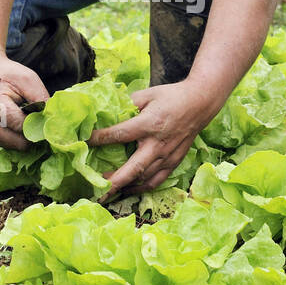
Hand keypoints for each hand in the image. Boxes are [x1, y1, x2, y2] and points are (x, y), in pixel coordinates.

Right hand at [0, 52, 49, 149]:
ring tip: (25, 115)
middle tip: (38, 116)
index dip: (40, 124)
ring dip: (27, 134)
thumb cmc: (7, 75)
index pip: (25, 127)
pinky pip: (13, 145)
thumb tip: (53, 119)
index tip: (48, 116)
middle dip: (35, 132)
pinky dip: (20, 136)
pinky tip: (18, 121)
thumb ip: (41, 98)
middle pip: (23, 143)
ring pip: (19, 147)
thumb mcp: (28, 79)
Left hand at [89, 81, 211, 197]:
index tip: (85, 142)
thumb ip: (128, 104)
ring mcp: (167, 156)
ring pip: (143, 178)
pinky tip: (128, 189)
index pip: (119, 134)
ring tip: (106, 189)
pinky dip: (141, 188)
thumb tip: (107, 113)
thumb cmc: (171, 97)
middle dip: (113, 181)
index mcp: (149, 124)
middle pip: (132, 168)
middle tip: (96, 190)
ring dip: (124, 186)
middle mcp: (158, 144)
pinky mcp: (174, 162)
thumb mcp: (148, 94)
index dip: (100, 139)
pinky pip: (156, 181)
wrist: (200, 104)